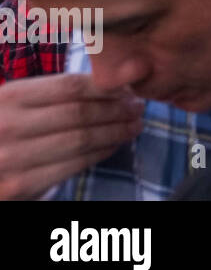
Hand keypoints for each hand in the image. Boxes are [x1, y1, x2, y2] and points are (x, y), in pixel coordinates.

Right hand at [0, 73, 143, 199]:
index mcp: (10, 97)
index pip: (70, 85)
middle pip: (80, 113)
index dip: (106, 87)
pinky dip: (101, 153)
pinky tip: (114, 145)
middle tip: (139, 107)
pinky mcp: (20, 186)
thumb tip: (112, 84)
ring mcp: (13, 158)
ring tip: (135, 125)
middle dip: (117, 109)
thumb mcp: (18, 104)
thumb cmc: (5, 129)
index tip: (129, 88)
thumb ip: (53, 93)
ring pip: (81, 140)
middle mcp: (9, 125)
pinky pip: (73, 165)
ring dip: (116, 131)